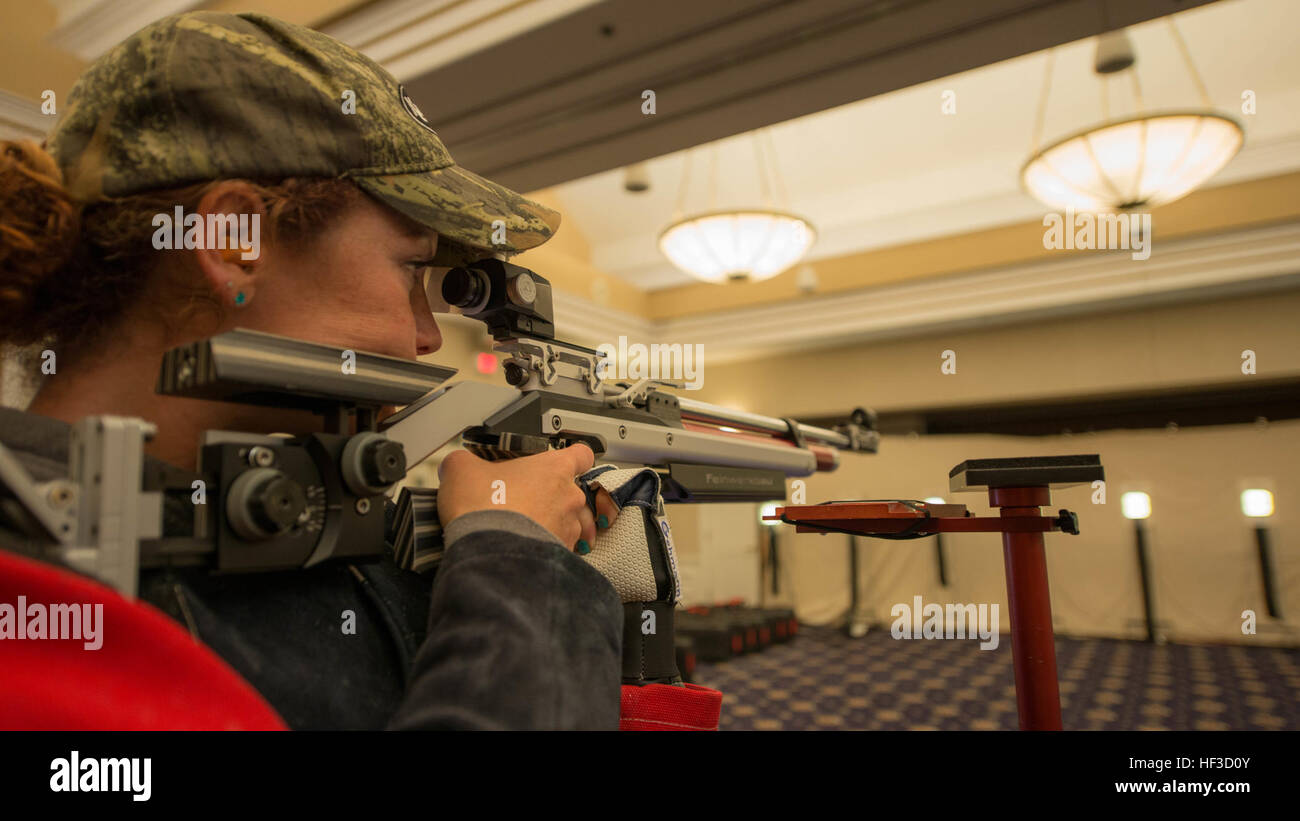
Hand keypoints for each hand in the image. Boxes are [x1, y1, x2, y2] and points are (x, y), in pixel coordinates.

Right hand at [436, 443, 619, 551]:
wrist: (488, 553)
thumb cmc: (484, 509)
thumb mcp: (461, 470)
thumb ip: (464, 461)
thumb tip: (456, 465)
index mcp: (554, 468)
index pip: (581, 454)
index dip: (572, 457)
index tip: (559, 462)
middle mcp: (569, 497)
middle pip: (571, 491)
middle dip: (549, 496)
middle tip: (522, 501)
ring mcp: (569, 528)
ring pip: (568, 522)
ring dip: (549, 523)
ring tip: (521, 528)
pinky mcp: (562, 554)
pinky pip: (560, 548)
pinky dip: (544, 548)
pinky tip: (522, 548)